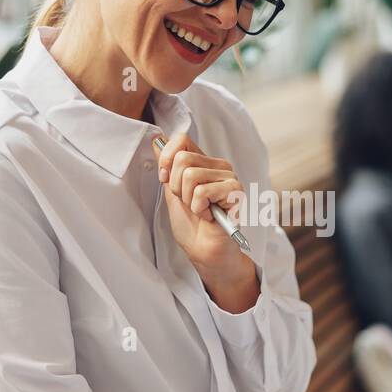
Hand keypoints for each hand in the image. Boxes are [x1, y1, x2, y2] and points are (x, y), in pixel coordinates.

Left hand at [154, 133, 258, 312]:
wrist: (205, 252)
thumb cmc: (192, 227)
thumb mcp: (172, 193)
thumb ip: (168, 168)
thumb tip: (156, 141)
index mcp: (203, 163)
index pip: (182, 139)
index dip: (167, 158)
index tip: (166, 179)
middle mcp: (217, 166)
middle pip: (182, 158)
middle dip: (177, 187)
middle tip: (189, 203)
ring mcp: (228, 177)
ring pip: (191, 175)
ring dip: (189, 200)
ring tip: (200, 211)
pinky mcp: (235, 191)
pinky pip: (202, 191)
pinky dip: (199, 208)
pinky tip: (209, 216)